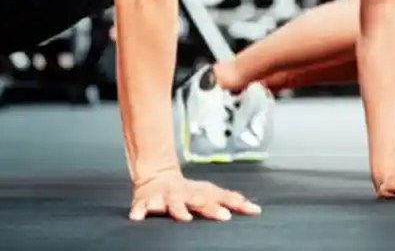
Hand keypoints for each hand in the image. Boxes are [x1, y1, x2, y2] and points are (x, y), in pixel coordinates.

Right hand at [129, 170, 261, 221]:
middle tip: (224, 216)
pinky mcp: (146, 201)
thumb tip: (256, 208)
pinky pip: (142, 207)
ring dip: (179, 210)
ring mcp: (166, 197)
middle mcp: (185, 194)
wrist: (156, 175)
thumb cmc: (187, 190)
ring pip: (173, 203)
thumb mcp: (208, 192)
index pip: (222, 198)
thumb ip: (229, 200)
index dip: (236, 203)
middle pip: (200, 200)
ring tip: (185, 218)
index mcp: (201, 193)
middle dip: (211, 208)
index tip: (251, 210)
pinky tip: (138, 217)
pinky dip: (140, 211)